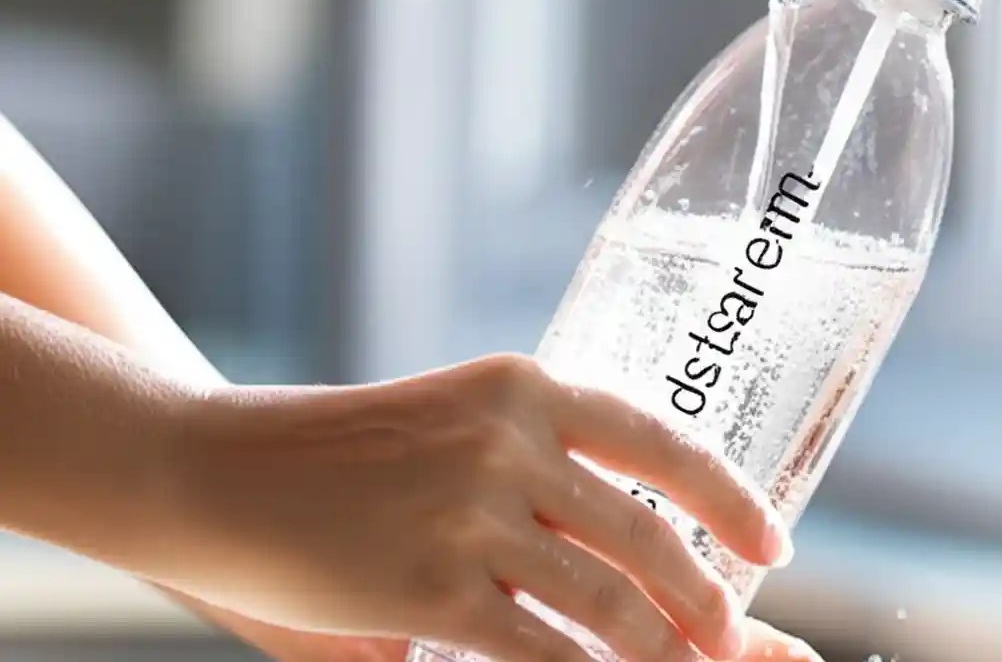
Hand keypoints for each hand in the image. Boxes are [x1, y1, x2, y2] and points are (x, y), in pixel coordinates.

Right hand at [152, 354, 791, 661]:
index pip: (659, 442)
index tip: (771, 547)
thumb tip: (623, 540)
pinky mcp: (431, 588)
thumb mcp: (450, 425)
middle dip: (707, 601)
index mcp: (522, 387)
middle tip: (731, 638)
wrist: (211, 466)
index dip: (728, 500)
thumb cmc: (337, 453)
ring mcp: (472, 514)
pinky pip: (546, 653)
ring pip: (610, 604)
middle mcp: (509, 441)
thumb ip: (533, 469)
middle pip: (647, 536)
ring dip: (666, 652)